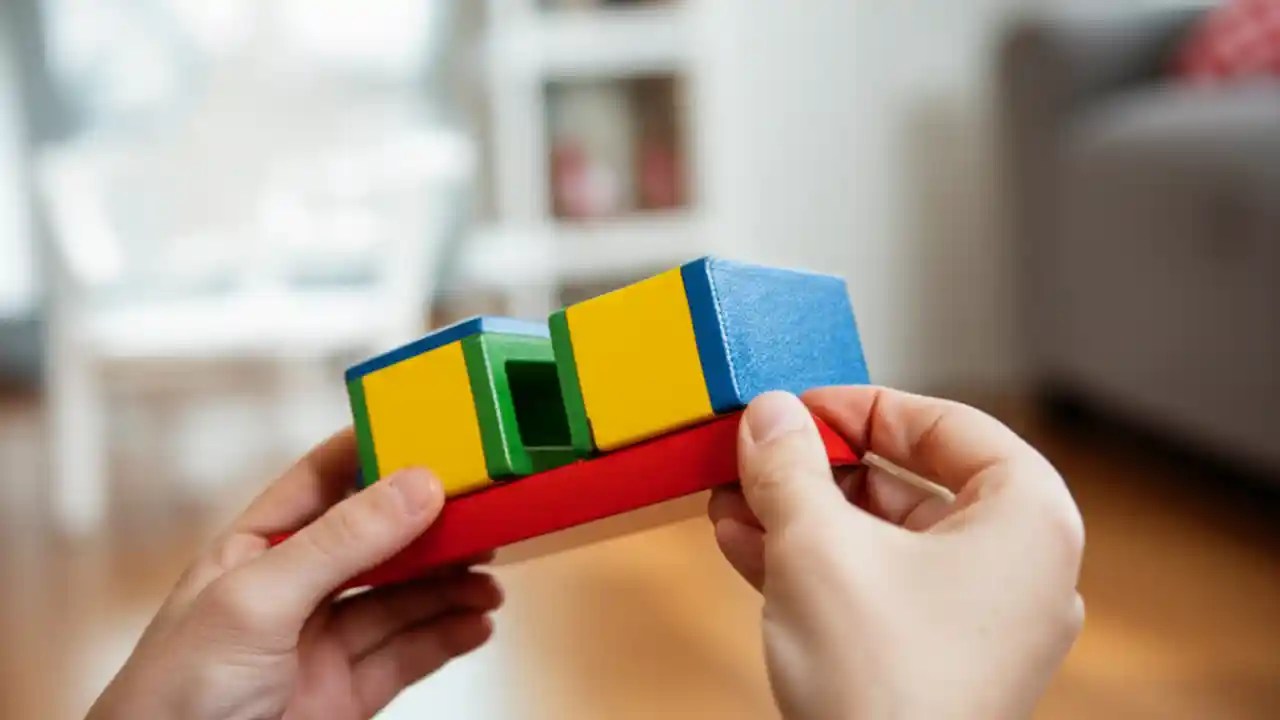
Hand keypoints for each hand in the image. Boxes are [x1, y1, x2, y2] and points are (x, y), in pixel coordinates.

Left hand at [88, 430, 502, 719]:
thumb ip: (340, 543)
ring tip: (493, 582)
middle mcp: (295, 590)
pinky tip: (477, 624)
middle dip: (435, 527)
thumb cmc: (173, 696)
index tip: (439, 431)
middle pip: (380, 541)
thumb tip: (416, 485)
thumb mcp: (258, 601)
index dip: (379, 452)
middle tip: (489, 514)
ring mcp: (323, 644)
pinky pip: (409, 656)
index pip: (325, 481)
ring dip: (452, 587)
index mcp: (257, 548)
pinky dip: (449, 637)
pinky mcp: (346, 694)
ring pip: (404, 600)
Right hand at [709, 389, 1083, 718]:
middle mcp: (1022, 569)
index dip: (866, 406)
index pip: (949, 425)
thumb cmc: (881, 683)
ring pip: (885, 542)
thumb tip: (770, 414)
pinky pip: (880, 590)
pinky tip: (747, 545)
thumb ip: (790, 467)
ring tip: (732, 498)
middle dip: (818, 470)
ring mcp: (985, 624)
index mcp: (1029, 520)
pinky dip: (819, 566)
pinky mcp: (943, 663)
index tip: (802, 406)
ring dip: (803, 517)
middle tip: (759, 452)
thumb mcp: (816, 547)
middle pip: (910, 485)